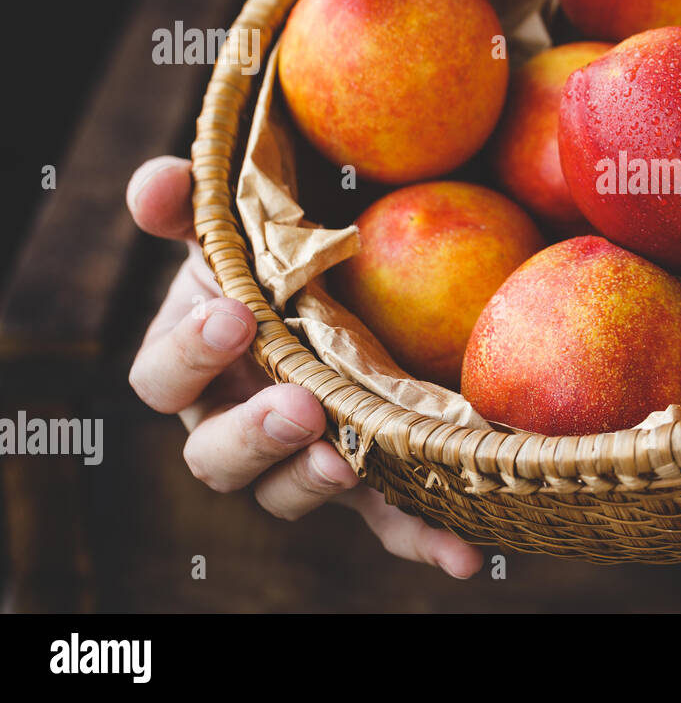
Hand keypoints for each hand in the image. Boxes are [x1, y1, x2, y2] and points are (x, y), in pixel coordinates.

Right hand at [126, 156, 482, 577]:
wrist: (346, 288)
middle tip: (300, 405)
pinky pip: (387, 521)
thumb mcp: (239, 223)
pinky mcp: (368, 480)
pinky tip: (465, 553)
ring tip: (351, 462)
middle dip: (255, 434)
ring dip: (316, 482)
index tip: (234, 313)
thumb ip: (196, 205)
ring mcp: (300, 457)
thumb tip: (159, 182)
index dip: (189, 353)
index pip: (163, 376)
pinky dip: (421, 539)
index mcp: (196, 364)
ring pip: (289, 492)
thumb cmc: (277, 258)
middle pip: (217, 456)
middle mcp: (236, 423)